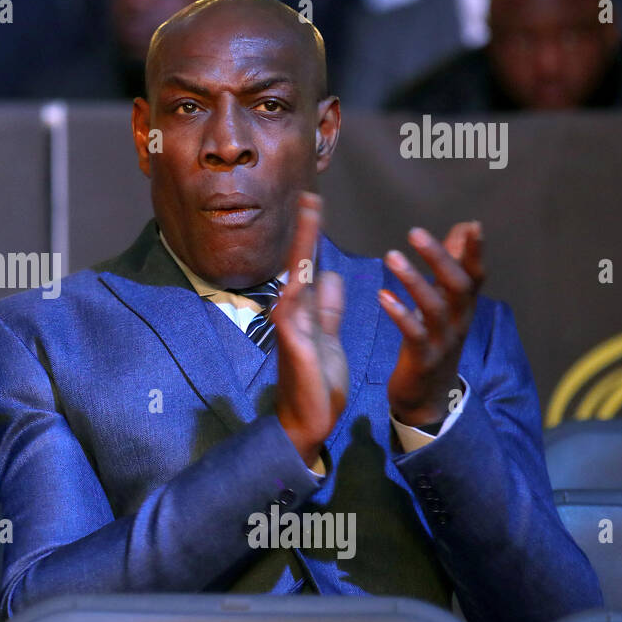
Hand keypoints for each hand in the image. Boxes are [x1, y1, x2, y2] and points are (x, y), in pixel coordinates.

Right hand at [273, 193, 347, 466]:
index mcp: (306, 312)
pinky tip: (302, 275)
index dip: (312, 236)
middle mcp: (293, 314)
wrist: (307, 422)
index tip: (315, 205)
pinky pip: (296, 316)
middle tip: (311, 198)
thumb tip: (332, 276)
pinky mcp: (294, 347)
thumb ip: (329, 309)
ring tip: (309, 225)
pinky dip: (299, 294)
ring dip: (301, 252)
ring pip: (295, 282)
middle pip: (299, 266)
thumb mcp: (328, 337)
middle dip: (305, 232)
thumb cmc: (317, 382)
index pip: (310, 266)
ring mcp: (290, 329)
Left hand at [380, 222, 483, 427]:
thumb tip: (462, 229)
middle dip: (438, 257)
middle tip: (415, 232)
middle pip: (457, 285)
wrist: (429, 399)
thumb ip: (451, 267)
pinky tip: (382, 296)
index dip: (476, 251)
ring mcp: (442, 341)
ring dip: (414, 280)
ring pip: (434, 307)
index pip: (475, 275)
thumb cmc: (434, 343)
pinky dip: (400, 314)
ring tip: (392, 256)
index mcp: (464, 308)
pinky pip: (414, 334)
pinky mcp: (423, 359)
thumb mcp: (446, 305)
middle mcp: (459, 321)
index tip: (473, 225)